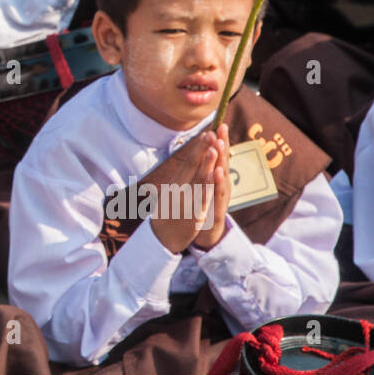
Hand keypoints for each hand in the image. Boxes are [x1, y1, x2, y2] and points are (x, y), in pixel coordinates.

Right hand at [146, 126, 225, 253]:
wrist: (160, 240)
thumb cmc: (165, 216)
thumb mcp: (166, 195)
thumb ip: (176, 181)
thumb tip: (185, 167)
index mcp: (174, 184)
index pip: (188, 162)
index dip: (198, 148)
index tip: (206, 133)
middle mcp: (178, 191)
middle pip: (193, 167)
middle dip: (204, 150)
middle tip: (212, 133)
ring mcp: (185, 203)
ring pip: (198, 180)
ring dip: (207, 163)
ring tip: (214, 149)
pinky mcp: (193, 216)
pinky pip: (202, 199)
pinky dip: (208, 187)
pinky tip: (214, 177)